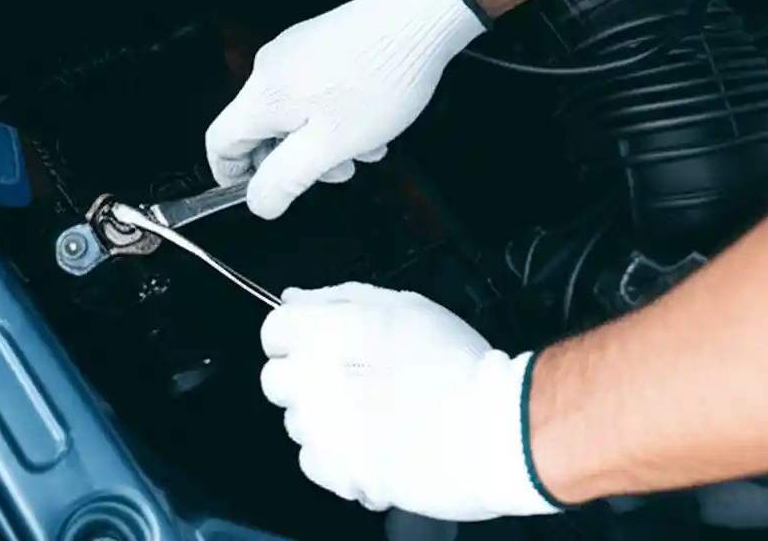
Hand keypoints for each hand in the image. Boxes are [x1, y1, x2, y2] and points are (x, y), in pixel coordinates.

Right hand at [205, 0, 485, 218]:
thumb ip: (287, 179)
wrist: (419, 18)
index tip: (257, 193)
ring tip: (364, 147)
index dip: (231, 176)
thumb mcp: (331, 146)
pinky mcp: (318, 43)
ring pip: (291, 112)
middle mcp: (270, 68)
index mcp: (263, 95)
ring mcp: (294, 51)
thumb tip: (260, 202)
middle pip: (259, 129)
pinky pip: (311, 90)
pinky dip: (333, 114)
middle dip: (293, 160)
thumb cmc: (380, 78)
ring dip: (322, 140)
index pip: (220, 142)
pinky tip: (369, 121)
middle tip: (333, 173)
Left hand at [259, 282, 558, 520]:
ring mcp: (321, 429)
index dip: (296, 336)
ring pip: (297, 423)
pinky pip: (314, 462)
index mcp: (327, 332)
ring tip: (372, 416)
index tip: (319, 345)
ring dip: (323, 420)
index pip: (273, 330)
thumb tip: (294, 297)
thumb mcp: (402, 306)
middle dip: (304, 379)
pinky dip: (337, 458)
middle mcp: (314, 380)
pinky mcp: (335, 471)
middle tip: (350, 382)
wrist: (493, 429)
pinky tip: (372, 445)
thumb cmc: (456, 363)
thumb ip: (337, 297)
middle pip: (277, 379)